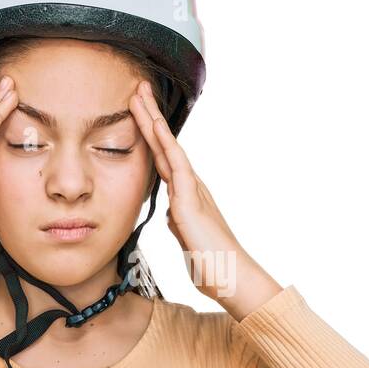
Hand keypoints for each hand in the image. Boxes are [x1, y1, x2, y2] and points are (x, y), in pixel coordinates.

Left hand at [128, 80, 282, 320]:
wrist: (231, 278)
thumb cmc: (212, 263)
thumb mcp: (187, 239)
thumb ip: (178, 223)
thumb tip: (170, 214)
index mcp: (186, 195)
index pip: (162, 159)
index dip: (149, 134)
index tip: (137, 111)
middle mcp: (191, 186)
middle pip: (164, 145)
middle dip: (150, 116)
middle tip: (137, 89)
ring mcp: (192, 191)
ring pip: (169, 148)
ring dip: (153, 121)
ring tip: (140, 96)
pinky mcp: (190, 202)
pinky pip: (176, 166)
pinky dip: (165, 144)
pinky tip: (155, 126)